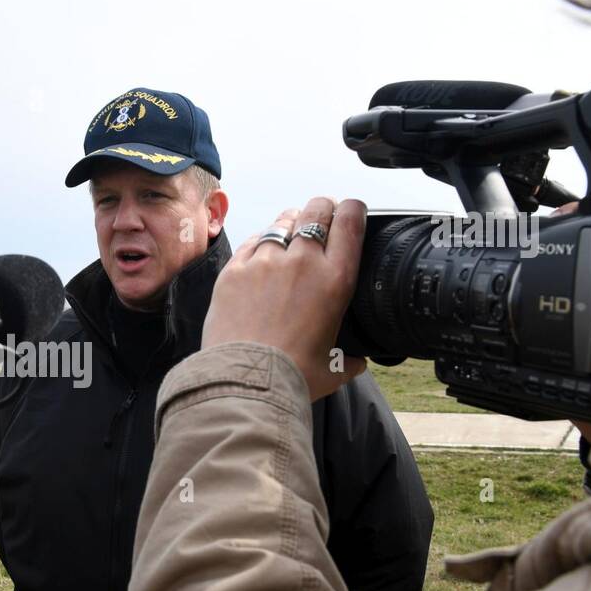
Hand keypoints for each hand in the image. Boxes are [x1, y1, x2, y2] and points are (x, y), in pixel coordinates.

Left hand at [203, 197, 368, 400]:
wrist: (245, 381)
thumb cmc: (292, 376)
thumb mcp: (333, 368)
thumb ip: (349, 360)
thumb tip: (356, 363)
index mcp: (336, 279)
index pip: (351, 222)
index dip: (353, 209)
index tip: (350, 212)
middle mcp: (303, 261)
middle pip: (317, 210)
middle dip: (322, 209)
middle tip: (321, 219)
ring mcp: (265, 262)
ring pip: (282, 221)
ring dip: (290, 223)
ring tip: (290, 234)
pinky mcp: (234, 270)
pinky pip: (252, 241)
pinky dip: (260, 242)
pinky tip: (261, 251)